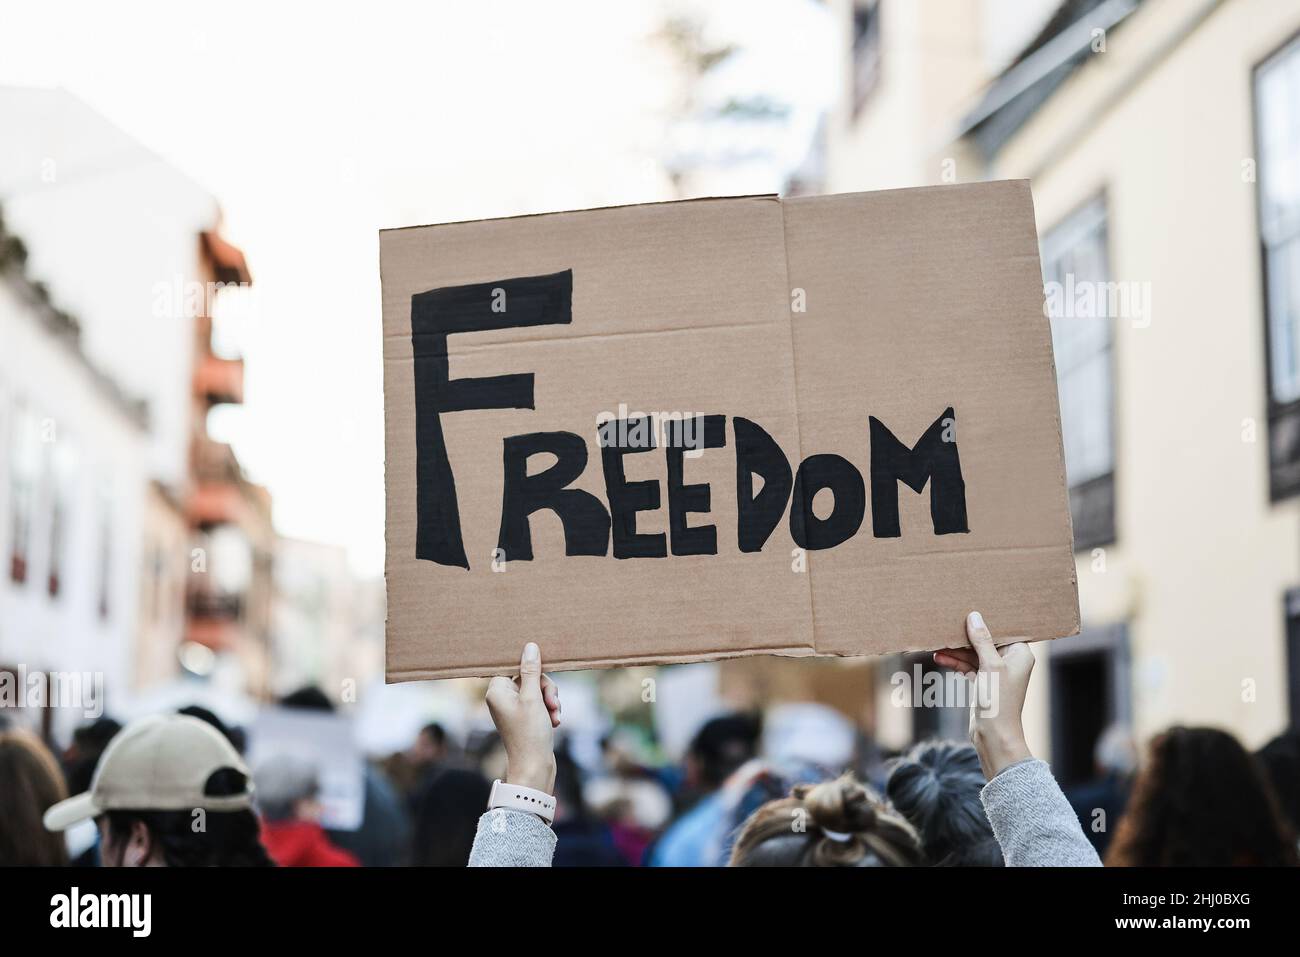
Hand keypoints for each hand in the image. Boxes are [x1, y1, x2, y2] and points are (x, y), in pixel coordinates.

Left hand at [485, 642, 561, 793]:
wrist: (535, 767)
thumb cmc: (530, 733)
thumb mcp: (533, 698)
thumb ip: (531, 671)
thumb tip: (529, 646)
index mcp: (496, 691)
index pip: (512, 665)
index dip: (529, 666)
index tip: (541, 671)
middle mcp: (502, 698)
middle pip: (528, 676)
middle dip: (545, 688)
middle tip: (552, 702)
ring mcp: (514, 708)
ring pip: (537, 689)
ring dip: (550, 700)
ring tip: (555, 714)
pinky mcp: (525, 717)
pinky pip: (540, 703)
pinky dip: (549, 709)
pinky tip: (554, 721)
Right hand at [934, 611, 1034, 779]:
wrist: (993, 736)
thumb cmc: (998, 701)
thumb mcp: (990, 666)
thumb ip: (982, 641)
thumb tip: (975, 616)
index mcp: (1020, 655)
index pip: (1003, 631)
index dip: (987, 622)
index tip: (969, 610)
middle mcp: (1011, 662)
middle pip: (986, 641)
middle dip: (966, 637)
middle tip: (948, 627)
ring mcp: (996, 673)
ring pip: (974, 654)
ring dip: (956, 651)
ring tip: (937, 646)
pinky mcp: (984, 684)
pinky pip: (969, 666)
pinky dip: (956, 663)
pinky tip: (940, 658)